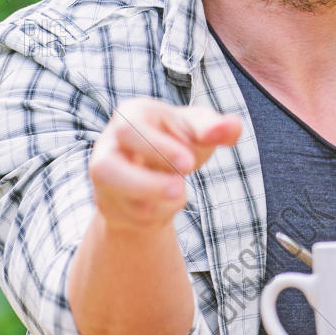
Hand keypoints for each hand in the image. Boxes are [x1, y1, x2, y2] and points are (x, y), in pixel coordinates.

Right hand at [90, 99, 241, 232]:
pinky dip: (156, 216)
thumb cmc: (181, 139)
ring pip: (114, 199)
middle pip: (106, 168)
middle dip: (145, 184)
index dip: (158, 148)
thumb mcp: (200, 129)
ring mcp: (104, 178)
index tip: (189, 164)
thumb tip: (232, 128)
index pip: (131, 130)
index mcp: (130, 115)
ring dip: (153, 203)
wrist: (162, 169)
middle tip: (180, 189)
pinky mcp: (108, 204)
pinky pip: (129, 218)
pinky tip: (167, 202)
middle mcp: (108, 146)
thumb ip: (217, 128)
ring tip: (180, 193)